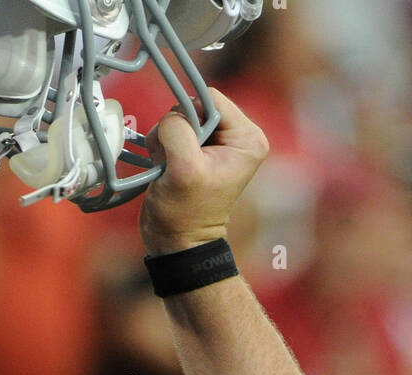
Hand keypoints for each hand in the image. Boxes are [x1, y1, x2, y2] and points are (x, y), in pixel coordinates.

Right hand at [139, 88, 268, 255]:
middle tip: (176, 161)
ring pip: (179, 116)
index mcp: (248, 140)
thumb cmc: (187, 214)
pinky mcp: (198, 149)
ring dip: (166, 139)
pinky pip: (172, 129)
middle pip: (194, 104)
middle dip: (177, 129)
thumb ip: (179, 130)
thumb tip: (173, 116)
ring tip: (171, 167)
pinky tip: (167, 166)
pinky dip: (163, 144)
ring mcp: (217, 143)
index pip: (211, 98)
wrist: (178, 240)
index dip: (189, 115)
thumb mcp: (184, 169)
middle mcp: (237, 138)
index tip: (184, 146)